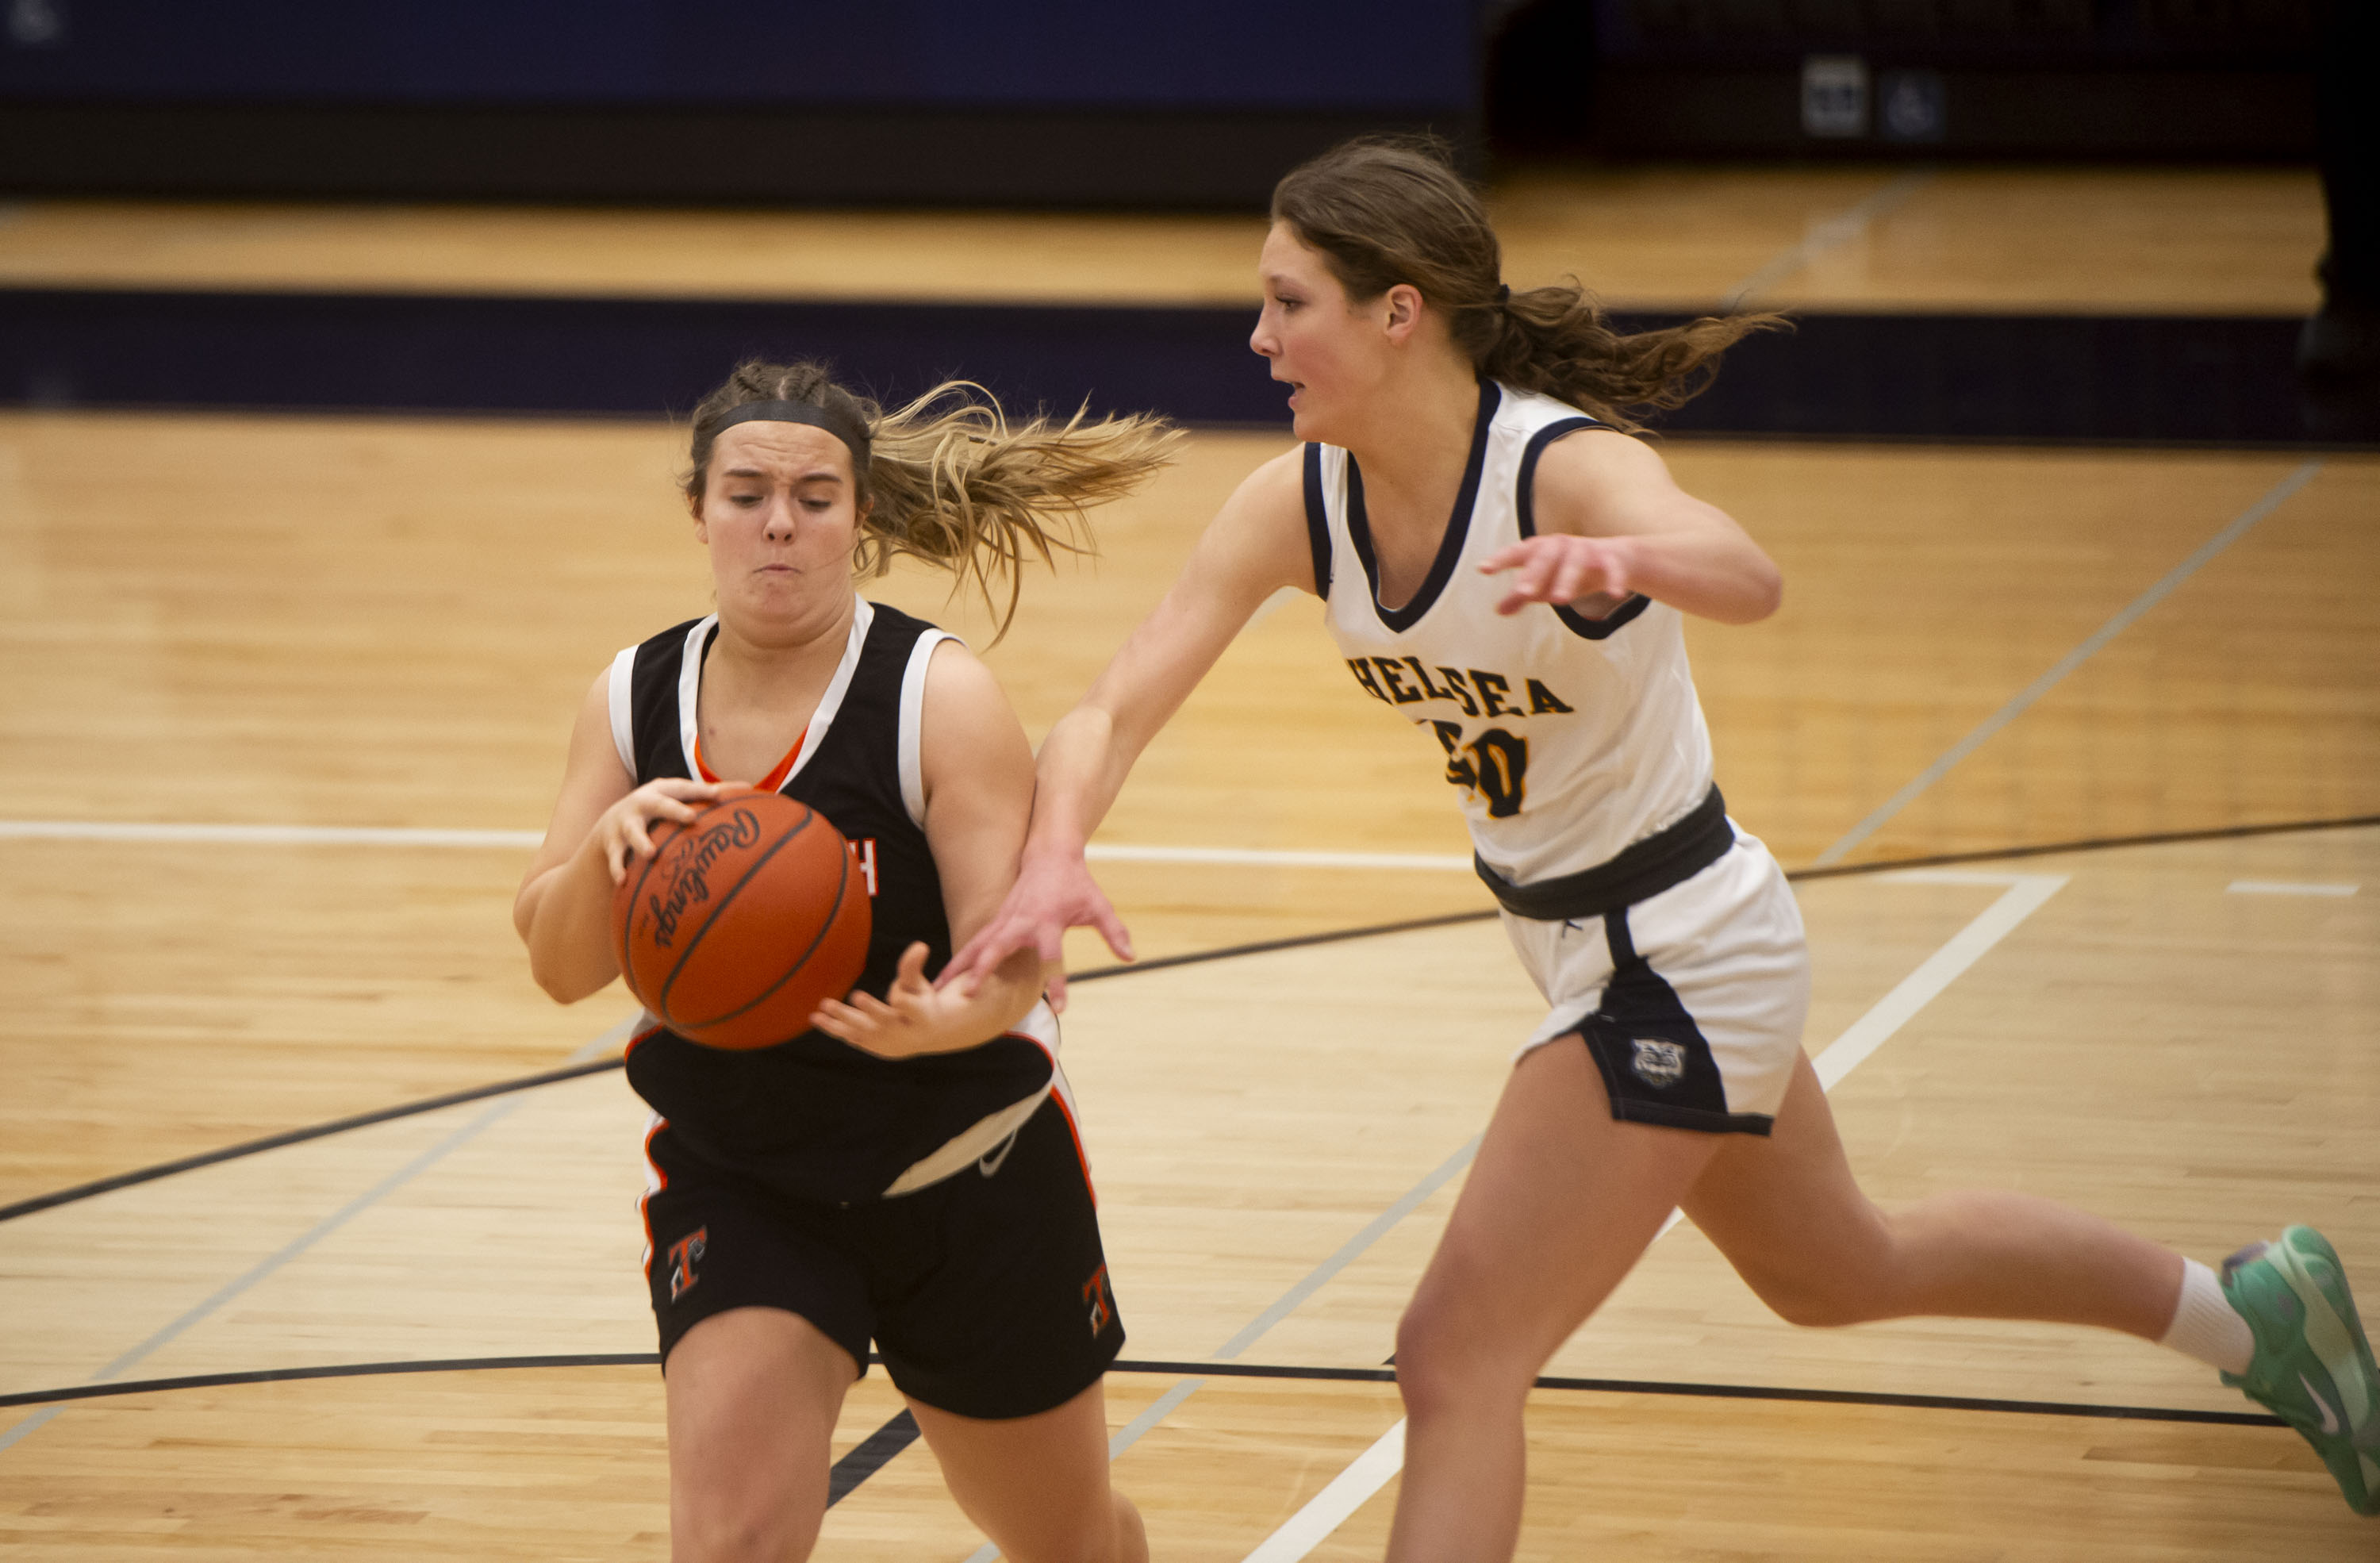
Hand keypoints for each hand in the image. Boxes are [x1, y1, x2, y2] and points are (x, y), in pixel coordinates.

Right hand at [593, 778, 740, 882]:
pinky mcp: (612, 844)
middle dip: (673, 810)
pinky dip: (618, 868)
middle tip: (691, 818)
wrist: (612, 819)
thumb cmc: (660, 806)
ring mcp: (625, 824)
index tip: (719, 795)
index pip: (684, 789)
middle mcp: (642, 804)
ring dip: (641, 842)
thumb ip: (709, 792)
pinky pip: (616, 857)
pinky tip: (623, 881)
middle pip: (658, 805)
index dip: (701, 791)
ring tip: (651, 854)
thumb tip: (748, 786)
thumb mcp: (678, 795)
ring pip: (633, 832)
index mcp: (662, 791)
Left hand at [812, 942, 974, 1057]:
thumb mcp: (920, 986)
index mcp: (921, 1017)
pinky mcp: (871, 1046)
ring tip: (823, 1006)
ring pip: (861, 1030)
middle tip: (856, 995)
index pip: (913, 1010)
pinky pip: (850, 1036)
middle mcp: (902, 1032)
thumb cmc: (921, 1003)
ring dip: (841, 1019)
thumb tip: (920, 945)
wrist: (923, 1038)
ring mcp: (885, 1041)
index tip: (895, 995)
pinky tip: (816, 1018)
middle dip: (870, 1010)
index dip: (904, 1003)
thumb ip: (913, 969)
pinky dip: (834, 1028)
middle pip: (884, 1020)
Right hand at [937, 850, 1130, 1013]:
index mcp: (1047, 921)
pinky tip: (941, 980)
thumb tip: (1130, 957)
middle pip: (997, 947)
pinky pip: (973, 943)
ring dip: (957, 967)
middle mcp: (1020, 922)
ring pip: (975, 945)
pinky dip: (957, 961)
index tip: (1060, 1008)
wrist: (1050, 853)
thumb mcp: (1098, 907)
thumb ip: (1113, 932)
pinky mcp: (995, 922)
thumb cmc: (1076, 883)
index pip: (1053, 955)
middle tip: (968, 993)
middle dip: (982, 969)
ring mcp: (1004, 921)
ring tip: (936, 990)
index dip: (1058, 981)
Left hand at [1477, 534, 1636, 616]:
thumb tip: (1498, 610)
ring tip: (1560, 601)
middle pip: (1546, 556)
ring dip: (1567, 579)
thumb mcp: (1545, 583)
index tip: (1483, 569)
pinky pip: (1612, 567)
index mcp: (1541, 550)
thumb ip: (1522, 596)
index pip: (1518, 552)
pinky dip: (1613, 579)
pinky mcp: (1611, 558)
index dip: (1501, 559)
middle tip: (1523, 593)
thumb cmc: (1570, 571)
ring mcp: (1587, 550)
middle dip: (1535, 573)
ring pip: (1576, 561)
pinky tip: (1614, 595)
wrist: (1616, 559)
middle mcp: (1562, 546)